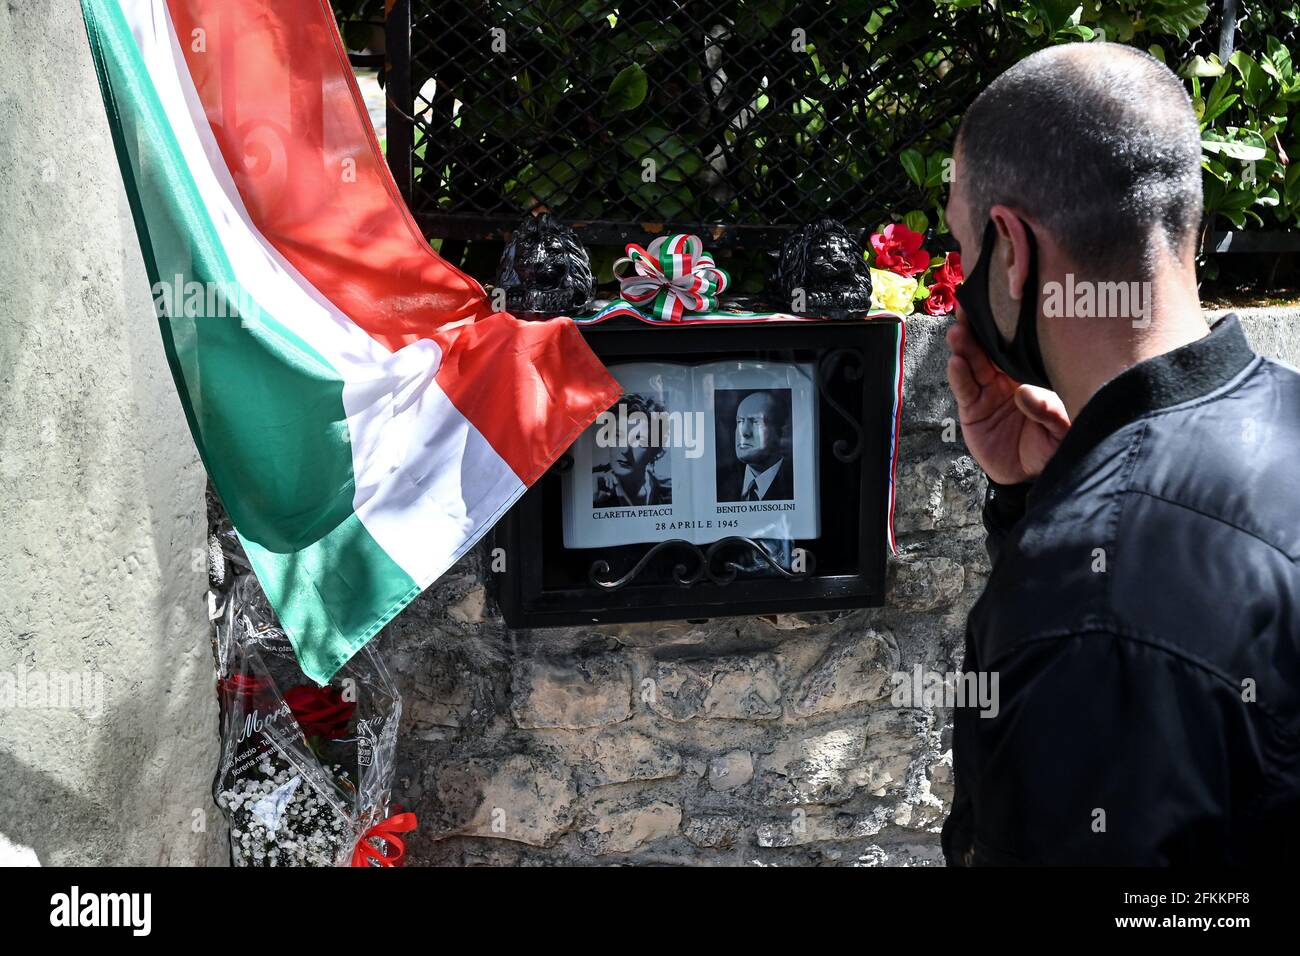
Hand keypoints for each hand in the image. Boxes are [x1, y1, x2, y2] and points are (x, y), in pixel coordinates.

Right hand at [945, 307, 1069, 484]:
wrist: (1030, 478)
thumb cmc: (1053, 447)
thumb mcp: (1063, 430)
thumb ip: (1050, 411)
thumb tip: (1024, 394)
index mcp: (1033, 373)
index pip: (1020, 343)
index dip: (1010, 324)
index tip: (1004, 302)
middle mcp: (1008, 377)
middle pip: (991, 347)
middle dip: (980, 327)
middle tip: (970, 308)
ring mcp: (988, 391)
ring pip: (974, 362)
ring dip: (965, 346)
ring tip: (958, 332)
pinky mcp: (972, 410)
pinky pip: (964, 389)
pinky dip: (958, 375)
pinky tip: (955, 362)